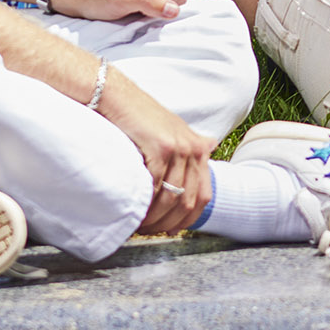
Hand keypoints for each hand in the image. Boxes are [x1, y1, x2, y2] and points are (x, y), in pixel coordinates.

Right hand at [95, 68, 210, 236]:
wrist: (118, 97)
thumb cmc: (140, 117)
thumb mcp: (173, 130)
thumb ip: (190, 143)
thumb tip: (212, 144)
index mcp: (200, 149)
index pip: (204, 195)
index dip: (189, 218)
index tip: (172, 230)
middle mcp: (194, 149)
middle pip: (189, 201)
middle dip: (170, 222)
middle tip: (151, 232)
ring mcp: (180, 149)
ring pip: (172, 197)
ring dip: (156, 217)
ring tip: (140, 226)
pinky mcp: (161, 148)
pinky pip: (156, 187)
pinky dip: (146, 204)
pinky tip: (135, 211)